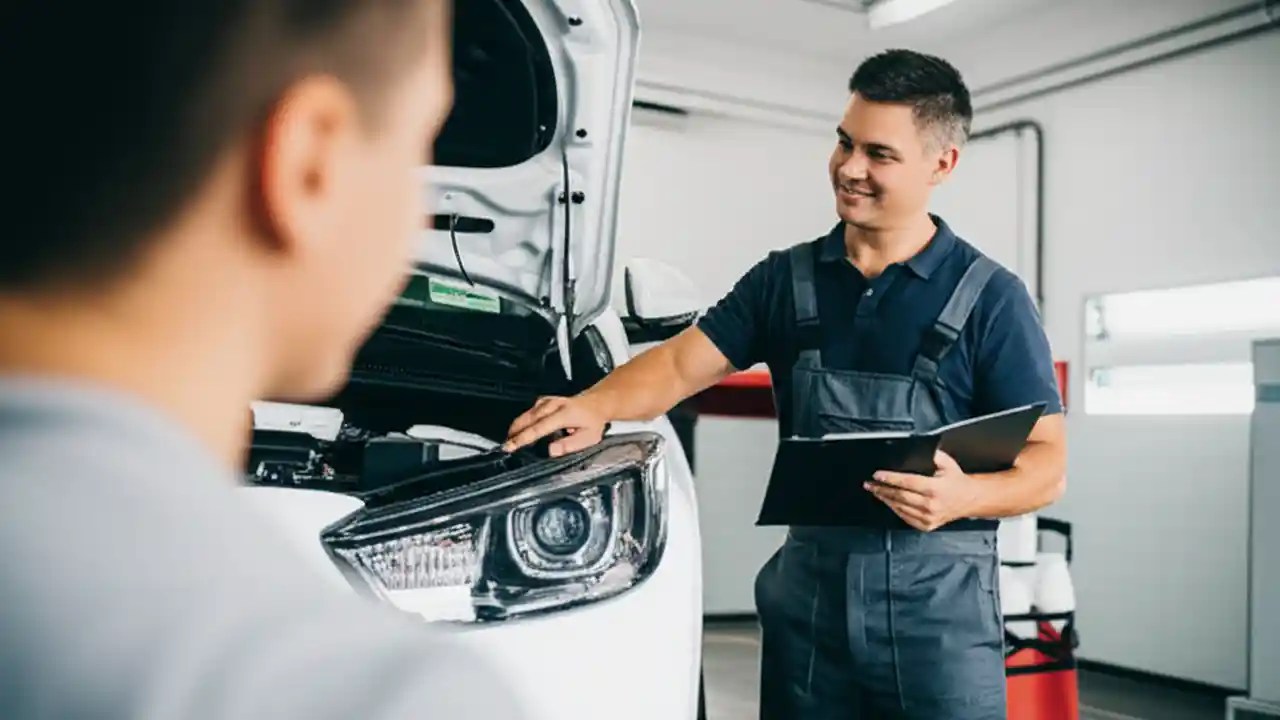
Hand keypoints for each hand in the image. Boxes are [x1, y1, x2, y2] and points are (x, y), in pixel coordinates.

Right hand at [503, 395, 607, 456]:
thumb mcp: (588, 438)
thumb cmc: (593, 422)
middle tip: (506, 445)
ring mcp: (548, 401)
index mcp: (564, 415)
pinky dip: (523, 419)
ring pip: (528, 413)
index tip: (511, 446)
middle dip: (515, 431)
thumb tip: (551, 451)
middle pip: (529, 418)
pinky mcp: (545, 400)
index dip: (523, 438)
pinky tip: (519, 428)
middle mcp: (554, 405)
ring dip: (517, 425)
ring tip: (509, 439)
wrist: (597, 403)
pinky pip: (531, 410)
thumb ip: (569, 445)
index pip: (538, 428)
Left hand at [865, 450, 980, 531]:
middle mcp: (931, 505)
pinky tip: (889, 501)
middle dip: (882, 489)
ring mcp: (928, 517)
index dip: (890, 478)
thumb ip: (932, 455)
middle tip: (870, 484)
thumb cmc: (957, 481)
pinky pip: (905, 517)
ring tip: (876, 491)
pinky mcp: (927, 525)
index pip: (907, 482)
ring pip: (900, 508)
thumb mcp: (947, 463)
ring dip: (886, 499)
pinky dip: (895, 509)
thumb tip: (916, 449)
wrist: (969, 499)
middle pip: (900, 496)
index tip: (877, 475)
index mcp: (935, 488)